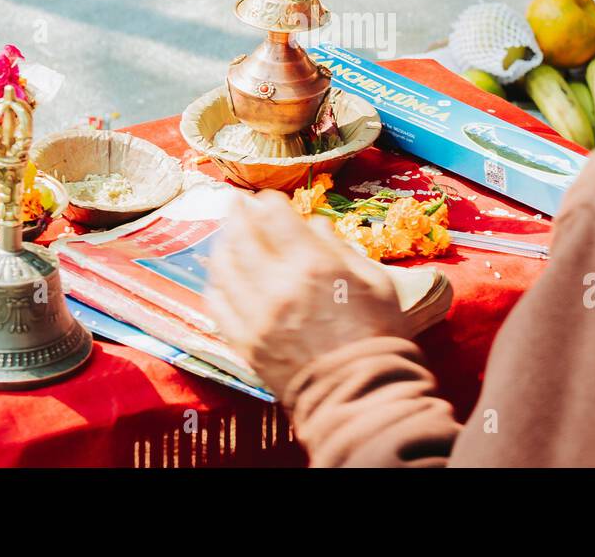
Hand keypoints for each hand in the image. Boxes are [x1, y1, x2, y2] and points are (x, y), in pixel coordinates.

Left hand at [207, 189, 407, 396]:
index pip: (274, 216)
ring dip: (222, 242)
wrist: (363, 395)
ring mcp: (256, 316)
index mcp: (312, 265)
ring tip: (226, 234)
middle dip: (237, 212)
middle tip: (235, 202)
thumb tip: (315, 224)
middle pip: (241, 234)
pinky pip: (216, 304)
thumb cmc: (379, 335)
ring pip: (223, 266)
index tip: (270, 198)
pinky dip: (215, 282)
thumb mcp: (375, 280)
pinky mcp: (245, 342)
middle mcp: (277, 285)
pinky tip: (219, 275)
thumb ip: (340, 247)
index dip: (269, 201)